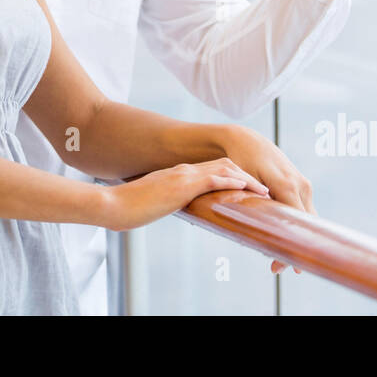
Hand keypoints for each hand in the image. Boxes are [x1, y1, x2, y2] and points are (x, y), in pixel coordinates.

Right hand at [100, 159, 269, 232]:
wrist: (111, 205)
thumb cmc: (126, 209)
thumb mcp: (151, 205)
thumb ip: (163, 203)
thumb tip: (166, 210)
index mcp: (177, 176)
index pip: (212, 170)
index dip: (233, 176)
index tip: (249, 187)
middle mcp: (183, 171)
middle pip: (224, 166)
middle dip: (247, 175)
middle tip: (264, 189)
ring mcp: (184, 176)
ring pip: (225, 170)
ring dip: (248, 179)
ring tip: (264, 192)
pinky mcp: (183, 186)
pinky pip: (215, 179)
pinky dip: (235, 182)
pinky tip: (248, 188)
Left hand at [219, 125, 314, 274]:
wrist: (248, 141)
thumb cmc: (242, 159)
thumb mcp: (244, 181)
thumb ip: (251, 203)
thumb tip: (253, 230)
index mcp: (288, 185)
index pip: (296, 222)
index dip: (291, 245)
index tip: (284, 264)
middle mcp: (301, 186)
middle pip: (304, 225)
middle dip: (293, 248)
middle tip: (276, 268)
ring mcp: (304, 186)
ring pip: (305, 220)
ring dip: (294, 239)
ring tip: (277, 260)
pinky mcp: (302, 187)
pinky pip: (302, 212)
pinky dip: (293, 227)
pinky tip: (280, 240)